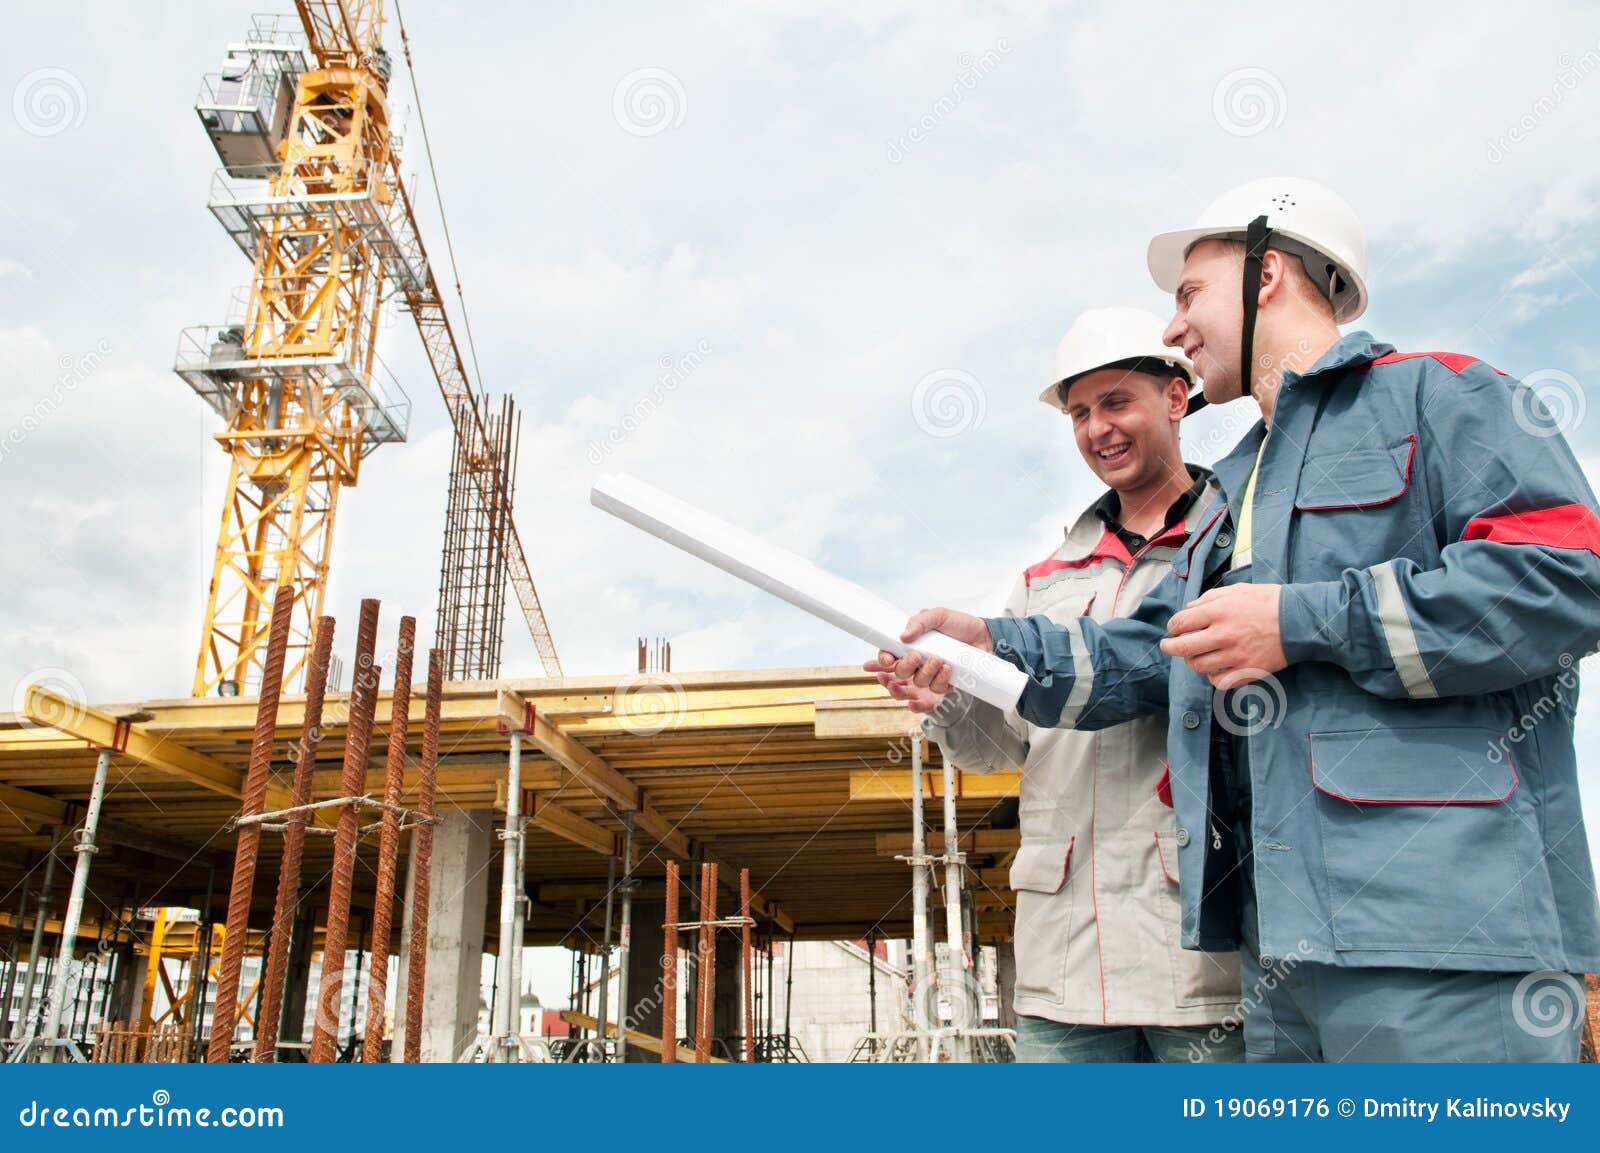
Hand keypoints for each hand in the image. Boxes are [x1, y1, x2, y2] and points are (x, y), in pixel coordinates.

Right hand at [860, 607, 991, 713]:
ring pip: (919, 682)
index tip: (889, 659)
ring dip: (927, 672)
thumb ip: (919, 622)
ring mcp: (931, 674)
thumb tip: (903, 636)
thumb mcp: (938, 615)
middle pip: (900, 674)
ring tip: (939, 659)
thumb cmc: (959, 624)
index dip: (883, 661)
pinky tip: (948, 669)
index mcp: (910, 645)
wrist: (984, 635)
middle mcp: (918, 661)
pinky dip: (941, 680)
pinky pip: (937, 689)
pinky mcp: (946, 683)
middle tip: (916, 655)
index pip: (889, 656)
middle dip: (905, 667)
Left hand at [1159, 583, 1286, 688]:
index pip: (1180, 623)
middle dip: (1170, 647)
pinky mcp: (1247, 671)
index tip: (1174, 628)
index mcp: (1219, 611)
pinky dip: (1213, 677)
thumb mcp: (1236, 590)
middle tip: (1168, 646)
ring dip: (1192, 661)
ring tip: (1195, 656)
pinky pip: (1219, 682)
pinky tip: (1215, 669)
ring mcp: (1235, 655)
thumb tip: (1189, 609)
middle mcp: (1224, 634)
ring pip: (1198, 666)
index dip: (1173, 626)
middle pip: (1182, 648)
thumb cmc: (1268, 602)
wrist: (1299, 620)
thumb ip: (1208, 598)